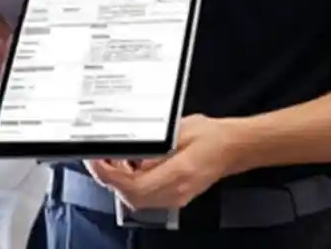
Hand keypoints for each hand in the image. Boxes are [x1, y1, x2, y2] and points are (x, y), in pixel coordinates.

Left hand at [84, 115, 248, 209]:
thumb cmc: (211, 136)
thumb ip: (154, 146)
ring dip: (120, 181)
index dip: (110, 175)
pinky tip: (131, 166)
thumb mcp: (179, 131)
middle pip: (131, 196)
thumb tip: (131, 157)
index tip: (97, 161)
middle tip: (101, 158)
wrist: (233, 147)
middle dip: (111, 178)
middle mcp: (176, 191)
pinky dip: (132, 183)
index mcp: (178, 174)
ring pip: (136, 199)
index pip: (133, 186)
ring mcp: (176, 196)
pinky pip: (146, 196)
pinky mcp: (175, 195)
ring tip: (114, 159)